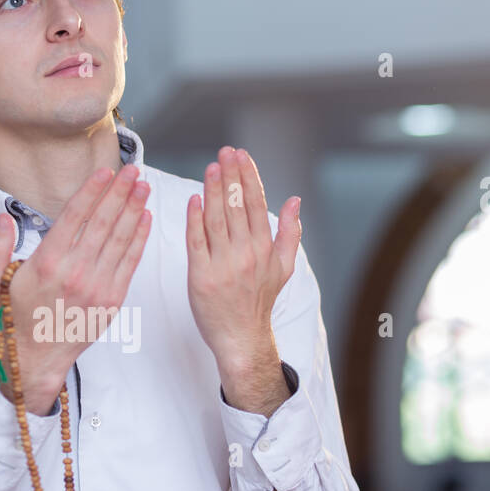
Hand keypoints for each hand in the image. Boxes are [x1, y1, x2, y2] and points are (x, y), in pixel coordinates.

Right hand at [0, 162, 151, 414]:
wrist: (37, 358)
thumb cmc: (16, 318)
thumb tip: (4, 219)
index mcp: (46, 263)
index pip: (74, 216)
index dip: (92, 190)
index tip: (105, 171)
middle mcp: (74, 272)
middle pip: (103, 222)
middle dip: (120, 192)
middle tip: (133, 171)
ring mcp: (96, 287)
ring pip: (120, 239)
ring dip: (134, 209)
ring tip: (143, 187)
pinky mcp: (112, 301)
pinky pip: (130, 263)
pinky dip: (139, 239)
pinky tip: (144, 219)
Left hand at [185, 146, 300, 368]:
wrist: (241, 338)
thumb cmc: (259, 301)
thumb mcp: (284, 268)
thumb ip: (290, 232)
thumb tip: (295, 200)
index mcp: (265, 249)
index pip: (256, 204)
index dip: (249, 177)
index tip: (242, 155)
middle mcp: (246, 254)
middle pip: (237, 207)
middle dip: (231, 175)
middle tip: (224, 152)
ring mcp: (223, 265)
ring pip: (217, 219)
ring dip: (214, 190)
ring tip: (211, 167)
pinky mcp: (200, 277)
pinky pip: (196, 242)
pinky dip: (194, 219)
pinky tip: (194, 199)